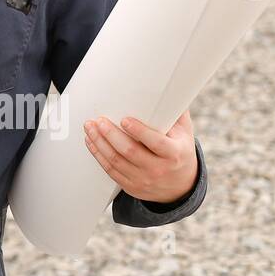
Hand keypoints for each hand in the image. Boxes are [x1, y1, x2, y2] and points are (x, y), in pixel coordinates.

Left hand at [83, 110, 197, 203]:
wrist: (181, 186)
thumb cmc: (179, 151)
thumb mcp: (185, 133)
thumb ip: (176, 113)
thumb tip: (169, 88)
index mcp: (174, 154)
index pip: (155, 142)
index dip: (139, 131)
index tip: (124, 120)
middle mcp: (159, 169)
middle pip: (130, 152)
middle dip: (111, 135)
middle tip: (99, 121)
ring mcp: (144, 180)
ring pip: (116, 162)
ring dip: (99, 143)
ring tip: (90, 127)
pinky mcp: (131, 187)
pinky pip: (110, 171)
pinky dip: (98, 155)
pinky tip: (91, 142)